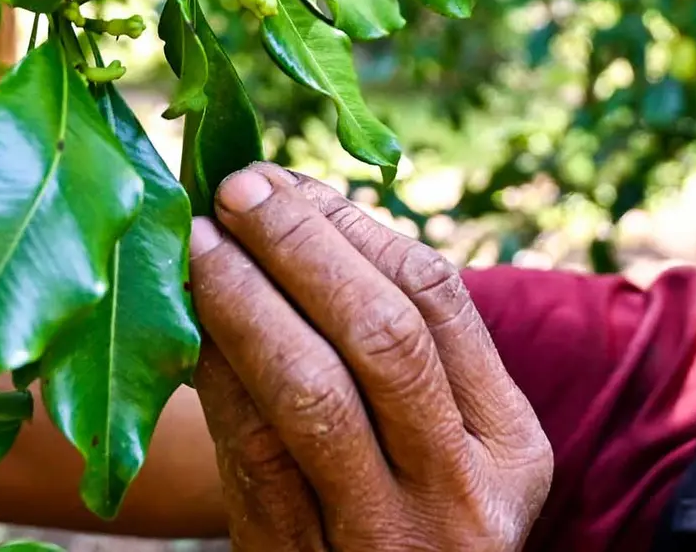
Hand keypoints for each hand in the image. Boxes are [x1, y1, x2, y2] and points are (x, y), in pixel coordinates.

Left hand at [190, 164, 552, 551]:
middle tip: (236, 189)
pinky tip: (182, 330)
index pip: (441, 298)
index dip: (356, 227)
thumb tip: (295, 205)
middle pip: (383, 333)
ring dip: (245, 300)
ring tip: (194, 243)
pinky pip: (253, 455)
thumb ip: (397, 358)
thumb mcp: (436, 458)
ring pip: (314, 391)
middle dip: (302, 246)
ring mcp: (387, 541)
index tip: (291, 179)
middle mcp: (465, 495)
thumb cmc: (396, 529)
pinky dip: (214, 378)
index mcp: (512, 447)